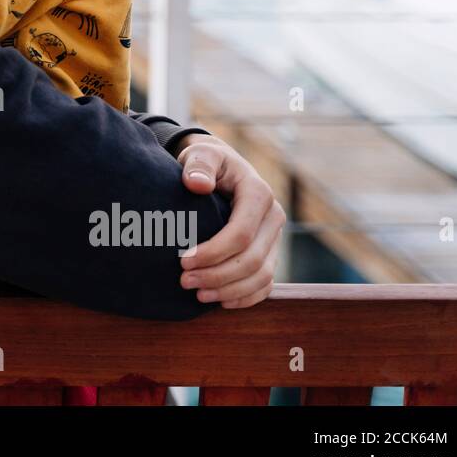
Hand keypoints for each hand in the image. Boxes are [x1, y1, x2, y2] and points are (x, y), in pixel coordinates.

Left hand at [173, 133, 285, 308]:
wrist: (220, 168)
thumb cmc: (206, 162)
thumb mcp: (201, 154)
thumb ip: (199, 165)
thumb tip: (197, 184)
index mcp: (258, 194)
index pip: (240, 234)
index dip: (213, 252)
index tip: (183, 260)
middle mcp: (272, 217)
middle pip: (251, 259)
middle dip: (217, 275)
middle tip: (184, 281)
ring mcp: (273, 237)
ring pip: (261, 276)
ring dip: (230, 290)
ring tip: (198, 295)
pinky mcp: (270, 251)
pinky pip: (266, 283)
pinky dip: (247, 297)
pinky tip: (221, 301)